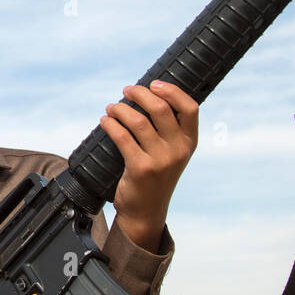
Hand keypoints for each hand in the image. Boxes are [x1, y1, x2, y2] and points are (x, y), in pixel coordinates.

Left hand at [100, 81, 198, 251]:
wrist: (146, 211)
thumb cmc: (156, 176)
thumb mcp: (171, 154)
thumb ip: (168, 130)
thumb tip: (147, 95)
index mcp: (189, 143)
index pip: (190, 108)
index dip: (172, 91)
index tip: (153, 83)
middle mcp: (178, 150)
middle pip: (160, 108)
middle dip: (140, 94)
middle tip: (126, 90)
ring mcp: (161, 160)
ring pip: (138, 121)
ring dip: (120, 109)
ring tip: (111, 107)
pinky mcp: (140, 168)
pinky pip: (122, 137)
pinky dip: (111, 124)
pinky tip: (105, 121)